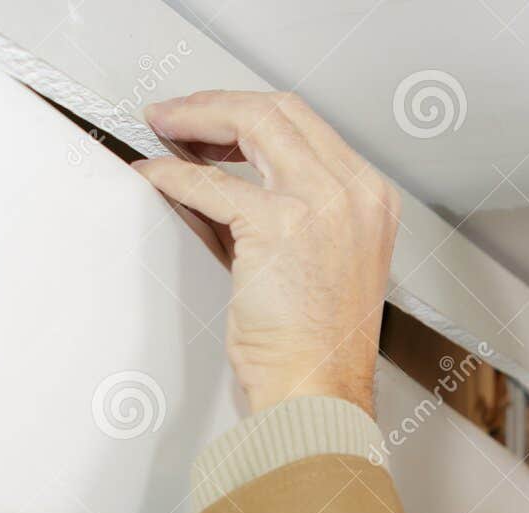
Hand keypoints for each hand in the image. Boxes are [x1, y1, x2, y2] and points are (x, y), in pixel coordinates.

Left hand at [133, 91, 399, 416]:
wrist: (319, 392)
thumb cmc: (319, 349)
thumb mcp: (321, 265)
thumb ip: (287, 215)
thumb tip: (223, 181)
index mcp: (372, 201)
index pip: (308, 127)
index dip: (251, 112)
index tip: (217, 122)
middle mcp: (355, 193)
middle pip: (280, 110)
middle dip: (219, 104)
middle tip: (178, 116)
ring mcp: (321, 204)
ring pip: (250, 123)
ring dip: (194, 118)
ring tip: (164, 128)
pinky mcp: (280, 224)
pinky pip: (209, 181)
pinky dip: (172, 173)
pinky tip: (155, 177)